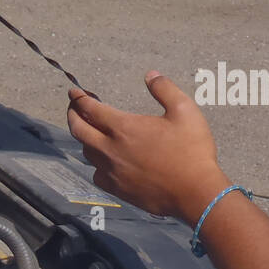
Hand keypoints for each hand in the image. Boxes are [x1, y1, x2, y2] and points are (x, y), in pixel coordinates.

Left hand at [66, 73, 228, 224]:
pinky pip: (97, 174)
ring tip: (90, 131)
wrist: (195, 193)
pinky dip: (96, 164)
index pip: (90, 109)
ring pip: (86, 152)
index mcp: (124, 127)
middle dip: (73, 115)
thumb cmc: (192, 151)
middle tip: (73, 108)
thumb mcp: (185, 111)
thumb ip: (165, 89)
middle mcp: (111, 149)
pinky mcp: (118, 190)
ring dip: (84, 139)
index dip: (79, 98)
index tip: (74, 92)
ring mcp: (112, 172)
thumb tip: (150, 75)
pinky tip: (104, 161)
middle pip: (79, 130)